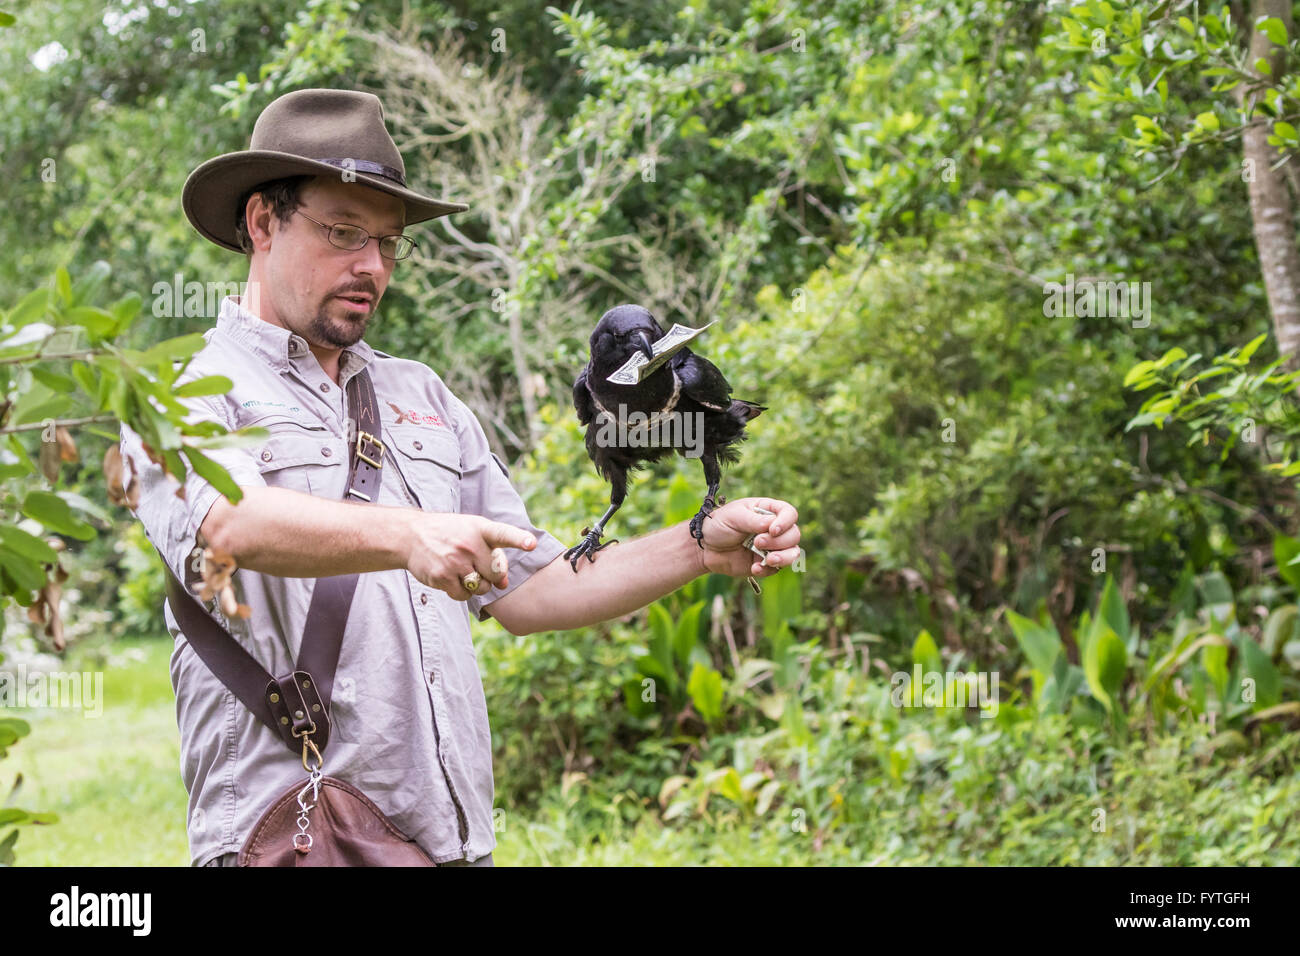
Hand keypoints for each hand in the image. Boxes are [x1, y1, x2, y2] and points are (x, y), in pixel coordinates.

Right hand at [407, 513, 535, 600]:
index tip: (532, 544)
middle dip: (491, 576)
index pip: (503, 534)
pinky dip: (461, 593)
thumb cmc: (450, 534)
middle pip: (496, 574)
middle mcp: (468, 544)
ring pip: (481, 588)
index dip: (519, 539)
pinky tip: (451, 578)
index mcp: (480, 528)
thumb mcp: (472, 533)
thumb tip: (505, 584)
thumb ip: (493, 555)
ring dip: (476, 586)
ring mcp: (454, 561)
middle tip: (476, 565)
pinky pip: (463, 596)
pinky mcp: (442, 576)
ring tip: (463, 571)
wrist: (412, 535)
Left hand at [695, 497, 800, 579]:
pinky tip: (754, 568)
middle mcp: (773, 528)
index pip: (789, 513)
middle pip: (794, 535)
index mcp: (767, 511)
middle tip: (757, 542)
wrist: (705, 548)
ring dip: (783, 558)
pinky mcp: (766, 563)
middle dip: (779, 541)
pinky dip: (768, 569)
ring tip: (768, 560)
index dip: (786, 522)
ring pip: (793, 553)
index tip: (772, 530)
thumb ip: (754, 520)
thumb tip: (773, 526)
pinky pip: (777, 569)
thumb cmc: (718, 525)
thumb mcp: (734, 517)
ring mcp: (771, 547)